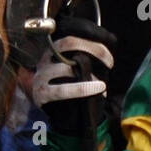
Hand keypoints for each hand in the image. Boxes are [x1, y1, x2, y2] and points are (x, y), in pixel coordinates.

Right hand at [31, 16, 116, 133]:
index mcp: (53, 50)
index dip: (92, 40)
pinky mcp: (41, 93)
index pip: (70, 37)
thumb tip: (110, 40)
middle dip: (94, 49)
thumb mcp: (77, 68)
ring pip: (65, 68)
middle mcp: (45, 59)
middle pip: (67, 43)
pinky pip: (62, 90)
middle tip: (110, 62)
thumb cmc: (71, 86)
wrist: (60, 114)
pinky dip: (82, 89)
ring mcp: (41, 76)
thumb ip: (87, 55)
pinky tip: (98, 88)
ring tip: (102, 83)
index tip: (107, 51)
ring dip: (89, 75)